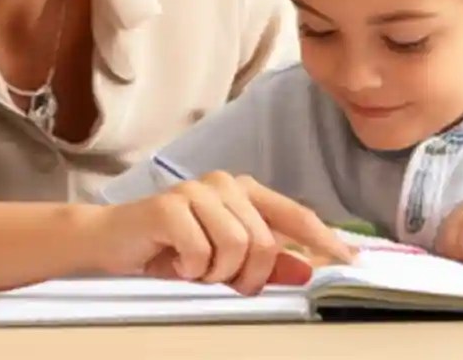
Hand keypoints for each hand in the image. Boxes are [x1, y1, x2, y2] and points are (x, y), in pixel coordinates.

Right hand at [85, 171, 356, 295]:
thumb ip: (265, 263)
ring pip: (237, 247)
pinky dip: (190, 269)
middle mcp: (224, 184)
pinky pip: (202, 252)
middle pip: (265, 242)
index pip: (295, 215)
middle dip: (247, 274)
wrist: (112, 242)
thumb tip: (307, 269)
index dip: (324, 240)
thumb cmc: (170, 250)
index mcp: (243, 193)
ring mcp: (196, 190)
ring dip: (215, 272)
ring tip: (192, 266)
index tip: (350, 261)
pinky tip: (173, 261)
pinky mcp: (170, 205)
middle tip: (219, 278)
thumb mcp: (223, 261)